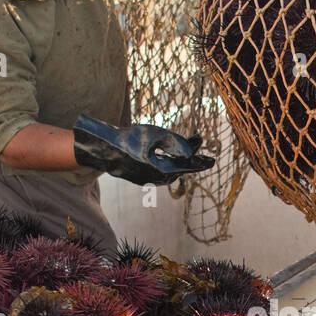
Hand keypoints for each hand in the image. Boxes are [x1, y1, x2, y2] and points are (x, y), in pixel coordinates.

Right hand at [73, 114, 214, 185]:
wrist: (102, 149)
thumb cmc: (129, 139)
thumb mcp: (154, 135)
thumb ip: (175, 142)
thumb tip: (192, 151)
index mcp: (162, 170)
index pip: (187, 166)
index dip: (200, 162)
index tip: (213, 160)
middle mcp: (156, 179)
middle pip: (179, 168)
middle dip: (190, 158)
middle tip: (201, 148)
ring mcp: (148, 181)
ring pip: (169, 171)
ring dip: (178, 160)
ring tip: (188, 151)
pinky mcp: (140, 179)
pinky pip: (158, 172)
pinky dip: (166, 163)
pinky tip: (167, 157)